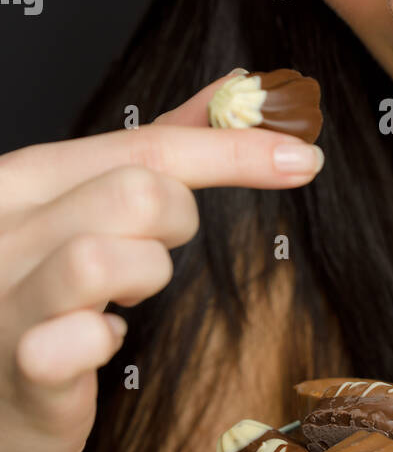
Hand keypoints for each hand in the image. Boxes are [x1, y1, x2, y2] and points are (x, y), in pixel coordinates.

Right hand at [0, 70, 323, 451]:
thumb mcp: (83, 207)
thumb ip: (154, 147)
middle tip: (154, 253)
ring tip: (120, 298)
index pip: (144, 140)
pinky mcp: (18, 365)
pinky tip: (97, 342)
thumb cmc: (43, 301)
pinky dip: (102, 340)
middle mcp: (1, 229)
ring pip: (110, 255)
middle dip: (176, 222)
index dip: (235, 149)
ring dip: (143, 276)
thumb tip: (235, 86)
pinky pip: (78, 338)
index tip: (302, 158)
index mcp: (21, 178)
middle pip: (138, 190)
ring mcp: (2, 297)